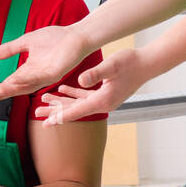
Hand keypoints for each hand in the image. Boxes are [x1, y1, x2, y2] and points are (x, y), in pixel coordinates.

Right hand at [0, 24, 91, 104]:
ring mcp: (45, 76)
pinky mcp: (55, 72)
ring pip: (25, 86)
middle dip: (1, 94)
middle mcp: (36, 76)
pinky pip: (38, 77)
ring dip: (10, 89)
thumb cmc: (55, 38)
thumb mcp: (26, 41)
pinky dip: (25, 80)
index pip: (10, 82)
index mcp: (29, 70)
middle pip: (15, 88)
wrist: (75, 36)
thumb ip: (11, 49)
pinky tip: (14, 81)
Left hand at [35, 47, 150, 125]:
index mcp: (102, 100)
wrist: (147, 64)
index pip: (77, 111)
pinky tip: (62, 89)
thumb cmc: (130, 63)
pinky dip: (73, 93)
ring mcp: (104, 100)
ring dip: (61, 102)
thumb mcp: (111, 65)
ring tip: (44, 101)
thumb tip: (81, 81)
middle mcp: (102, 104)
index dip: (60, 117)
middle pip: (74, 111)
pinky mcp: (105, 93)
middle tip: (38, 115)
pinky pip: (85, 96)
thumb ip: (95, 73)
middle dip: (55, 112)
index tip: (46, 123)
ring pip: (77, 104)